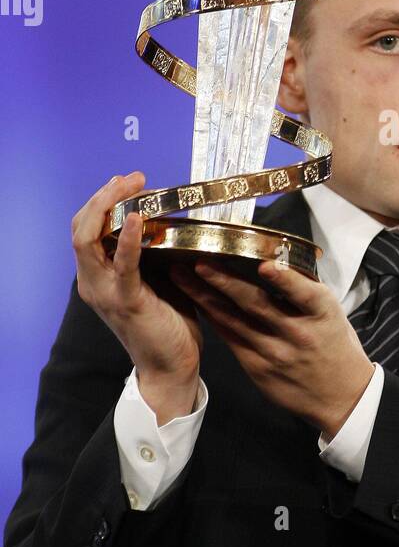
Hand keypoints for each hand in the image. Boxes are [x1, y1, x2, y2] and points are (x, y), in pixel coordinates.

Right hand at [71, 172, 202, 423]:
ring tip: (132, 186)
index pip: (85, 228)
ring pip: (88, 238)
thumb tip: (168, 220)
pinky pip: (123, 264)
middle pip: (80, 226)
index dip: (101, 200)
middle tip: (131, 177)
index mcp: (97, 276)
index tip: (127, 181)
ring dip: (110, 206)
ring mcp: (105, 292)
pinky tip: (141, 217)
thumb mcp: (157, 280)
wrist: (171, 368)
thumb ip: (152, 254)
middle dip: (103, 196)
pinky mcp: (126, 301)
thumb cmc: (168, 324)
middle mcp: (92, 282)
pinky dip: (129, 238)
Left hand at [168, 257, 374, 437]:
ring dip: (206, 297)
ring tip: (182, 277)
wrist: (340, 397)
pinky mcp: (258, 369)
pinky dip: (215, 319)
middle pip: (257, 305)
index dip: (285, 280)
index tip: (265, 266)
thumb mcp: (332, 312)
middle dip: (224, 282)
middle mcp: (297, 333)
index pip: (304, 294)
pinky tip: (197, 303)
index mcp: (322, 314)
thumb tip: (275, 256)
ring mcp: (275, 353)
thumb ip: (304, 288)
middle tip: (199, 262)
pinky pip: (231, 339)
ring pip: (234, 321)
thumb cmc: (334, 345)